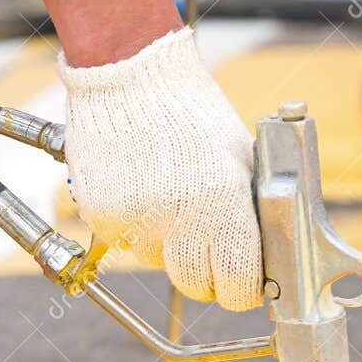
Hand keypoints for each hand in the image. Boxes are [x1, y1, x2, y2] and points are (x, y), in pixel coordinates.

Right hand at [57, 25, 263, 309]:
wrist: (129, 72)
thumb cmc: (192, 112)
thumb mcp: (240, 158)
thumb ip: (250, 214)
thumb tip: (260, 260)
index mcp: (223, 201)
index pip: (237, 285)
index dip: (242, 289)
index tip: (242, 281)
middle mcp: (178, 217)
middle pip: (194, 285)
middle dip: (204, 274)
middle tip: (205, 245)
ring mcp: (135, 219)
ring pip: (157, 262)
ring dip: (166, 244)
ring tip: (167, 195)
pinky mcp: (101, 216)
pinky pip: (123, 242)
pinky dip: (133, 226)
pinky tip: (139, 187)